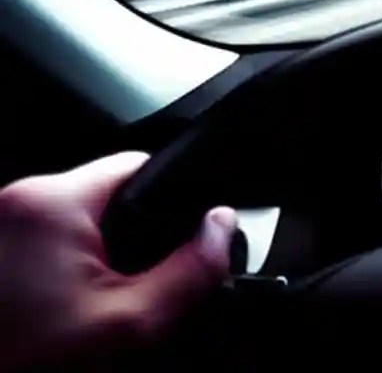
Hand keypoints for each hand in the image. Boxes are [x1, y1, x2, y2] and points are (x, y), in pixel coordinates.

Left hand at [0, 152, 235, 371]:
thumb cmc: (29, 357)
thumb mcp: (129, 322)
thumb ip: (189, 272)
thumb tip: (223, 228)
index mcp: (52, 201)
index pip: (139, 164)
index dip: (173, 201)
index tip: (175, 243)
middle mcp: (17, 199)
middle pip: (108, 195)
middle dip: (131, 235)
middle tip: (124, 288)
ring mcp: (1, 222)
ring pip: (78, 219)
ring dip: (96, 251)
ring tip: (89, 299)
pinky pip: (47, 238)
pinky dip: (64, 265)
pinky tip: (62, 303)